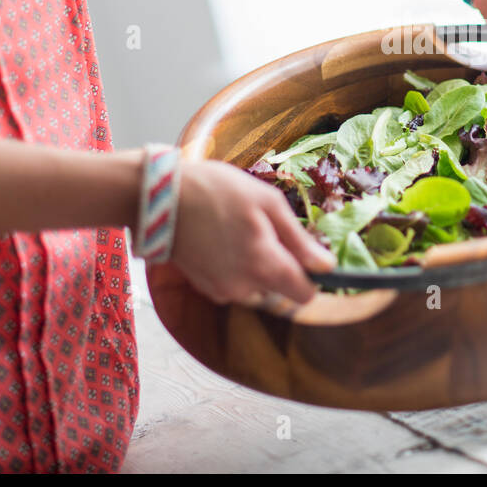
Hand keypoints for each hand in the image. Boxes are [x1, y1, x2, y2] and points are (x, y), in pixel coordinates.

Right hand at [169, 159, 334, 304]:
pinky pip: (235, 285)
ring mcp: (222, 291)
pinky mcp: (205, 288)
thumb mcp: (266, 202)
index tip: (307, 254)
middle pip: (281, 290)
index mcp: (265, 266)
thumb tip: (327, 266)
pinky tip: (224, 241)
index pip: (305, 295)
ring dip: (258, 268)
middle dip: (282, 267)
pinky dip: (236, 269)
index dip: (312, 277)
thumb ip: (299, 239)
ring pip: (258, 288)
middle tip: (267, 231)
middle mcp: (245, 287)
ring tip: (241, 232)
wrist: (159, 198)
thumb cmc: (217, 191)